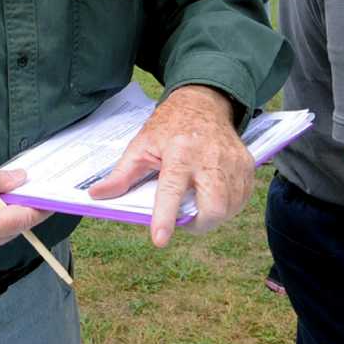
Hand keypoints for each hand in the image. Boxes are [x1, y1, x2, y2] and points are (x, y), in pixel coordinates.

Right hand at [0, 161, 49, 259]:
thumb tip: (23, 180)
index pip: (21, 219)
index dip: (40, 207)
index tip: (54, 197)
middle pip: (16, 227)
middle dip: (28, 208)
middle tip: (38, 188)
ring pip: (7, 231)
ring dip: (14, 214)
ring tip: (18, 193)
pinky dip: (1, 219)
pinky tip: (1, 203)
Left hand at [89, 86, 252, 245]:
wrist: (203, 103)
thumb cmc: (169, 127)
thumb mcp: (141, 145)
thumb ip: (122, 174)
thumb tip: (97, 195)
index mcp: (179, 152)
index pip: (171, 190)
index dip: (165, 217)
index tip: (159, 240)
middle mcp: (209, 157)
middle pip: (213, 205)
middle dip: (200, 225)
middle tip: (185, 222)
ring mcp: (232, 161)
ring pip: (229, 207)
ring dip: (212, 216)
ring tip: (197, 205)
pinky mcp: (247, 165)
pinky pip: (241, 199)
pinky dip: (227, 207)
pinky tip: (213, 197)